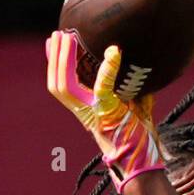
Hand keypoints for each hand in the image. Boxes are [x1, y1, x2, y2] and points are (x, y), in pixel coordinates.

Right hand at [45, 30, 164, 192]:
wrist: (141, 160)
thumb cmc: (138, 134)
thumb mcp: (132, 105)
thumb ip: (130, 86)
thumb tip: (142, 63)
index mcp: (85, 110)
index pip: (61, 85)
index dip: (53, 64)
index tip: (52, 42)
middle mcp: (84, 112)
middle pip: (57, 84)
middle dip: (54, 58)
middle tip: (58, 34)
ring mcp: (93, 113)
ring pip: (65, 85)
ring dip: (64, 60)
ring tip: (69, 38)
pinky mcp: (108, 112)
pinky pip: (102, 87)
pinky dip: (107, 69)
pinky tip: (113, 52)